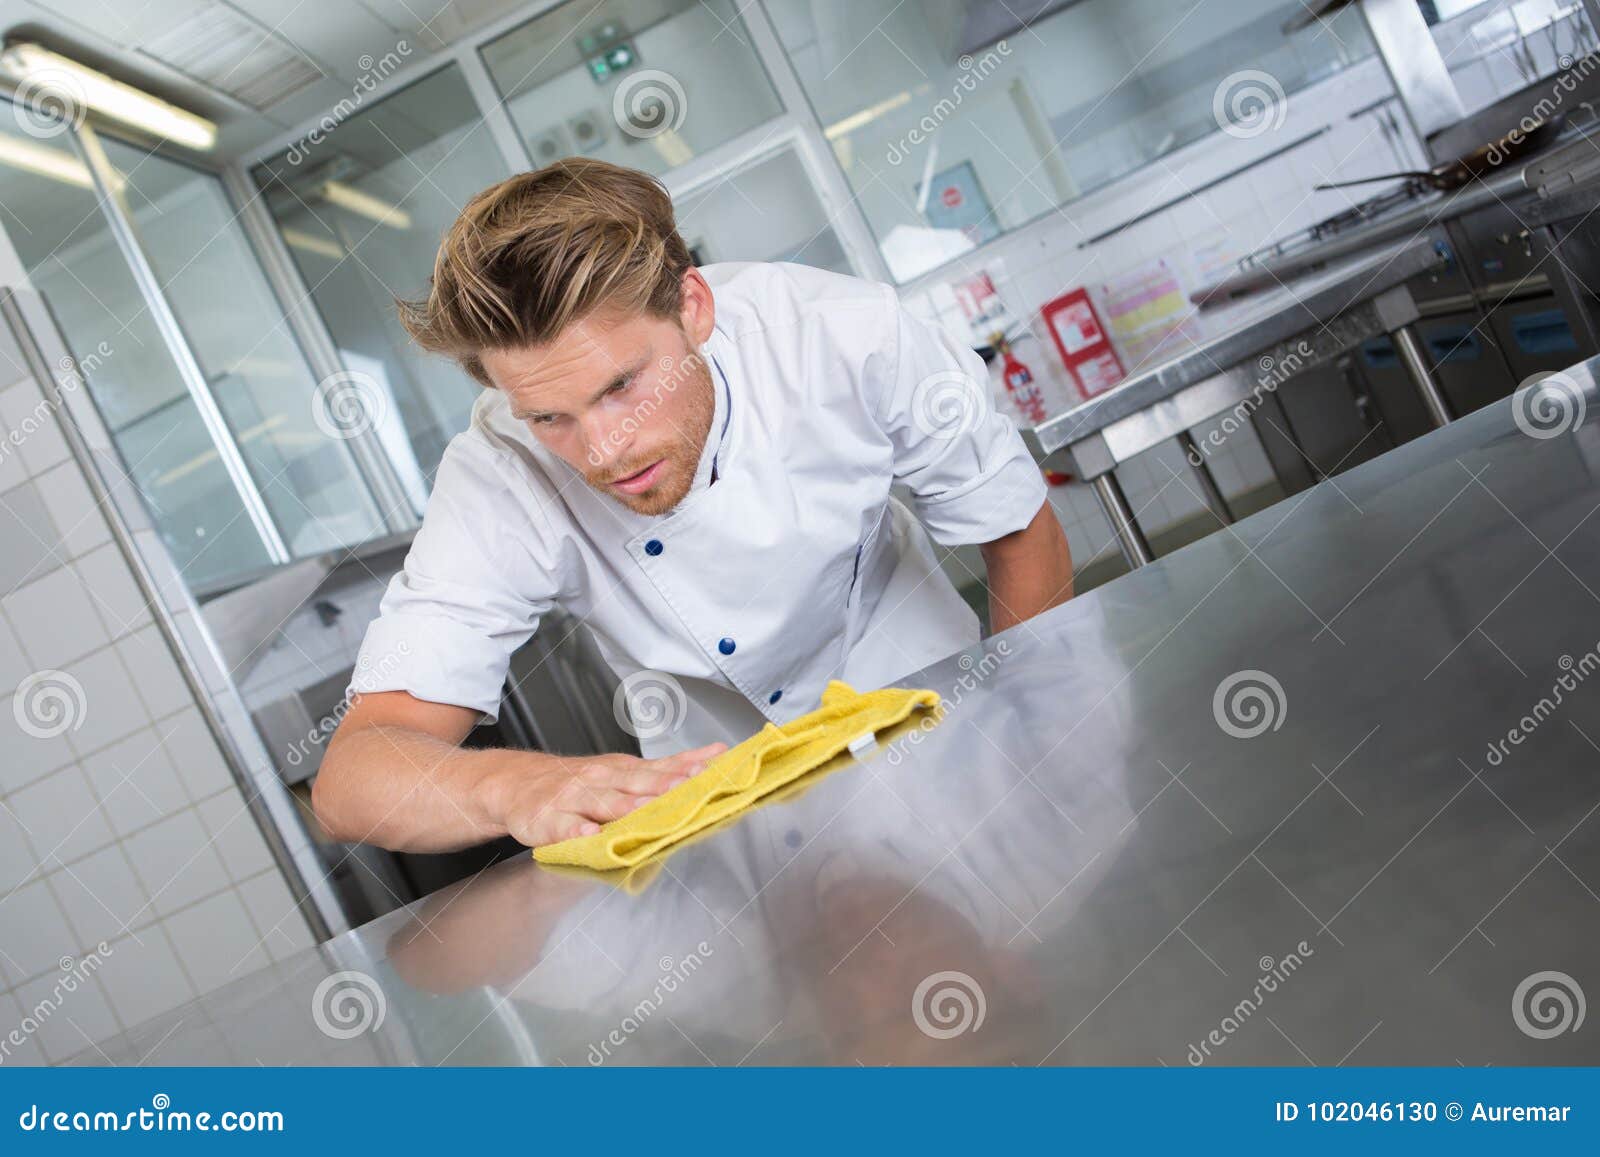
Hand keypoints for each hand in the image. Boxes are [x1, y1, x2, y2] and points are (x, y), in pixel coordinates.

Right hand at [492, 743, 726, 847]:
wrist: (517, 782)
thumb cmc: (579, 781)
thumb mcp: (621, 770)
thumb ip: (663, 770)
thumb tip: (710, 760)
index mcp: (622, 770)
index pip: (659, 767)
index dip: (685, 767)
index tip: (711, 767)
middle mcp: (601, 779)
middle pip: (636, 782)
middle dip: (661, 784)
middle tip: (686, 786)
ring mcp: (574, 798)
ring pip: (603, 802)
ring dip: (625, 805)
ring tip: (645, 809)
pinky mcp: (549, 819)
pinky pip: (564, 826)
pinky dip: (576, 829)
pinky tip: (588, 833)